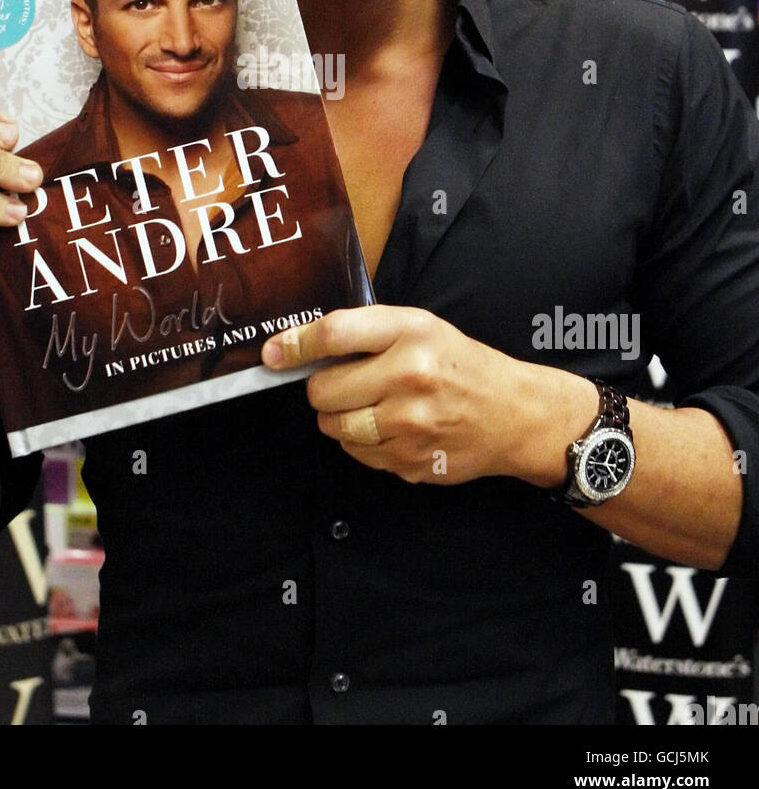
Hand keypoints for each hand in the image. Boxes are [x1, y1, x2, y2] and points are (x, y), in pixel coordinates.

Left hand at [261, 305, 598, 486]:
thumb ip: (367, 333)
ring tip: (368, 408)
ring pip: (335, 427)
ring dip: (340, 419)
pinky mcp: (410, 460)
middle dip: (323, 389)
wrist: (515, 413)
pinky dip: (363, 443)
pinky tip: (391, 429)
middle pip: (323, 390)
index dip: (295, 344)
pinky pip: (358, 454)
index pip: (334, 334)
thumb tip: (299, 347)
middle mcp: (409, 375)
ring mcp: (410, 423)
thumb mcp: (422, 328)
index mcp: (410, 332)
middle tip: (343, 385)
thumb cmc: (462, 365)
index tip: (272, 353)